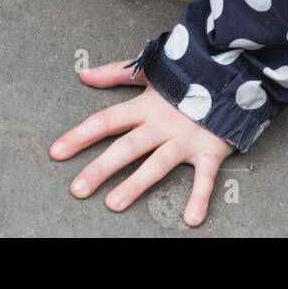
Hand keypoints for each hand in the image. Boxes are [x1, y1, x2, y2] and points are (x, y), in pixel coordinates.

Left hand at [50, 60, 234, 226]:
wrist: (231, 73)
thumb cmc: (188, 75)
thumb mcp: (150, 70)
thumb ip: (115, 74)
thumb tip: (83, 75)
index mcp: (145, 106)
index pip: (106, 121)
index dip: (80, 135)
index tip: (56, 153)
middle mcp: (161, 124)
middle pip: (126, 147)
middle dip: (100, 168)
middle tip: (77, 189)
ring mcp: (185, 139)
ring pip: (157, 164)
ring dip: (136, 185)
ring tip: (114, 205)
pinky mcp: (210, 150)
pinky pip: (205, 177)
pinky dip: (200, 197)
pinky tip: (190, 219)